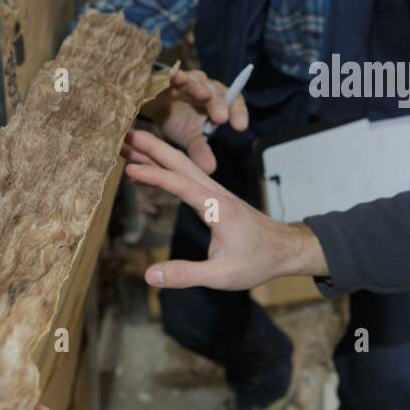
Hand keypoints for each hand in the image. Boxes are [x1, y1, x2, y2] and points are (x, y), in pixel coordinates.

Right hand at [122, 130, 327, 289]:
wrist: (285, 249)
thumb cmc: (258, 261)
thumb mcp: (222, 275)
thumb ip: (186, 274)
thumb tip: (150, 275)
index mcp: (218, 207)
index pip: (181, 185)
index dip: (154, 176)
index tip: (129, 168)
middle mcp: (216, 193)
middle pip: (181, 163)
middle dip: (153, 147)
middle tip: (124, 133)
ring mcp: (216, 192)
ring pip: (183, 166)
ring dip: (157, 153)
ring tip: (130, 144)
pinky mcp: (215, 197)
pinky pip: (187, 176)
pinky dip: (166, 167)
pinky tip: (150, 169)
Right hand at [132, 68, 248, 174]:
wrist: (153, 106)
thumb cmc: (178, 119)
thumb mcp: (190, 138)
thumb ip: (200, 151)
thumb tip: (209, 170)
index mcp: (217, 102)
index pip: (234, 103)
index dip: (239, 112)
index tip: (240, 127)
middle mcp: (206, 87)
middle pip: (216, 92)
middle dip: (219, 103)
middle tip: (221, 117)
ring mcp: (187, 79)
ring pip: (196, 81)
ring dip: (199, 87)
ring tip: (203, 94)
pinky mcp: (168, 76)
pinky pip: (172, 73)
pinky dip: (174, 74)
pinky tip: (175, 77)